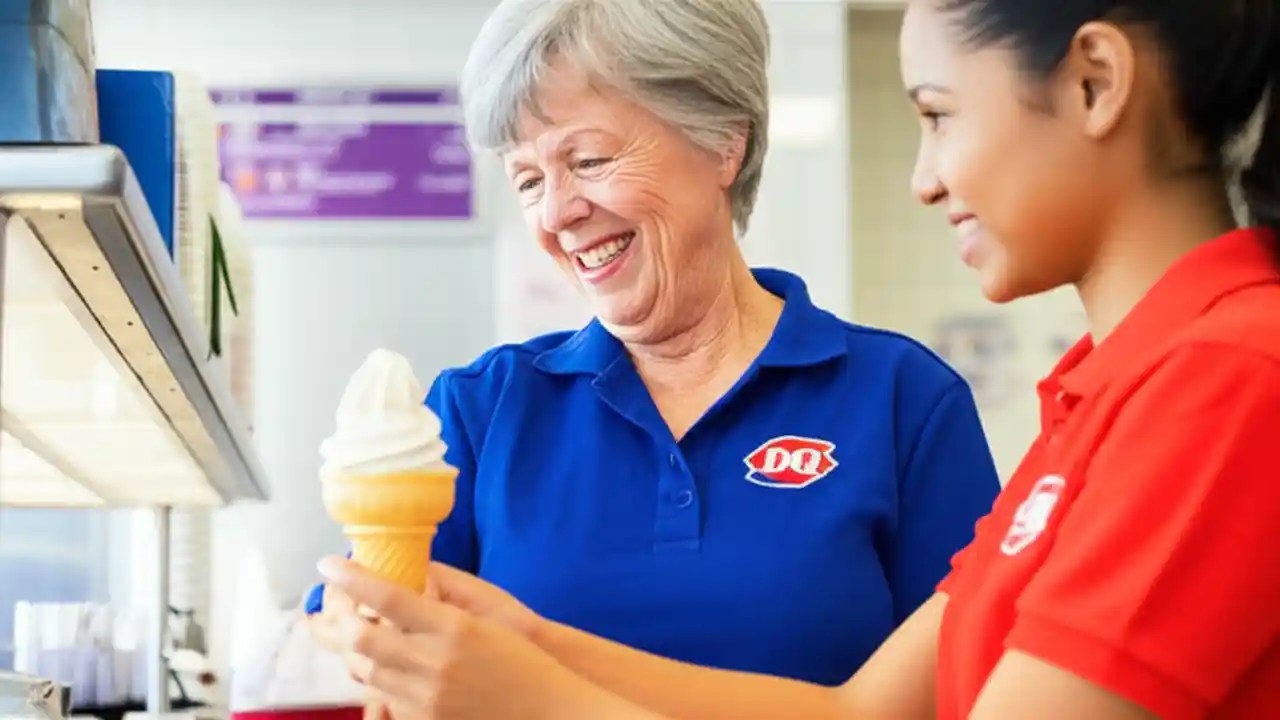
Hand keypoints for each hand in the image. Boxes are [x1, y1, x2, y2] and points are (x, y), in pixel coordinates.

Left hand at [316, 556, 638, 719]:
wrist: (546, 709)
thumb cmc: (520, 658)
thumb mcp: (484, 617)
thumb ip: (443, 594)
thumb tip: (409, 574)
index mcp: (452, 628)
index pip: (387, 597)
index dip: (352, 577)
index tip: (329, 564)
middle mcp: (434, 662)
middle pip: (362, 638)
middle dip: (339, 620)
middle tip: (330, 608)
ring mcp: (426, 697)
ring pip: (365, 673)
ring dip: (352, 653)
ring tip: (350, 636)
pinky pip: (383, 701)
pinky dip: (375, 683)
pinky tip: (380, 671)